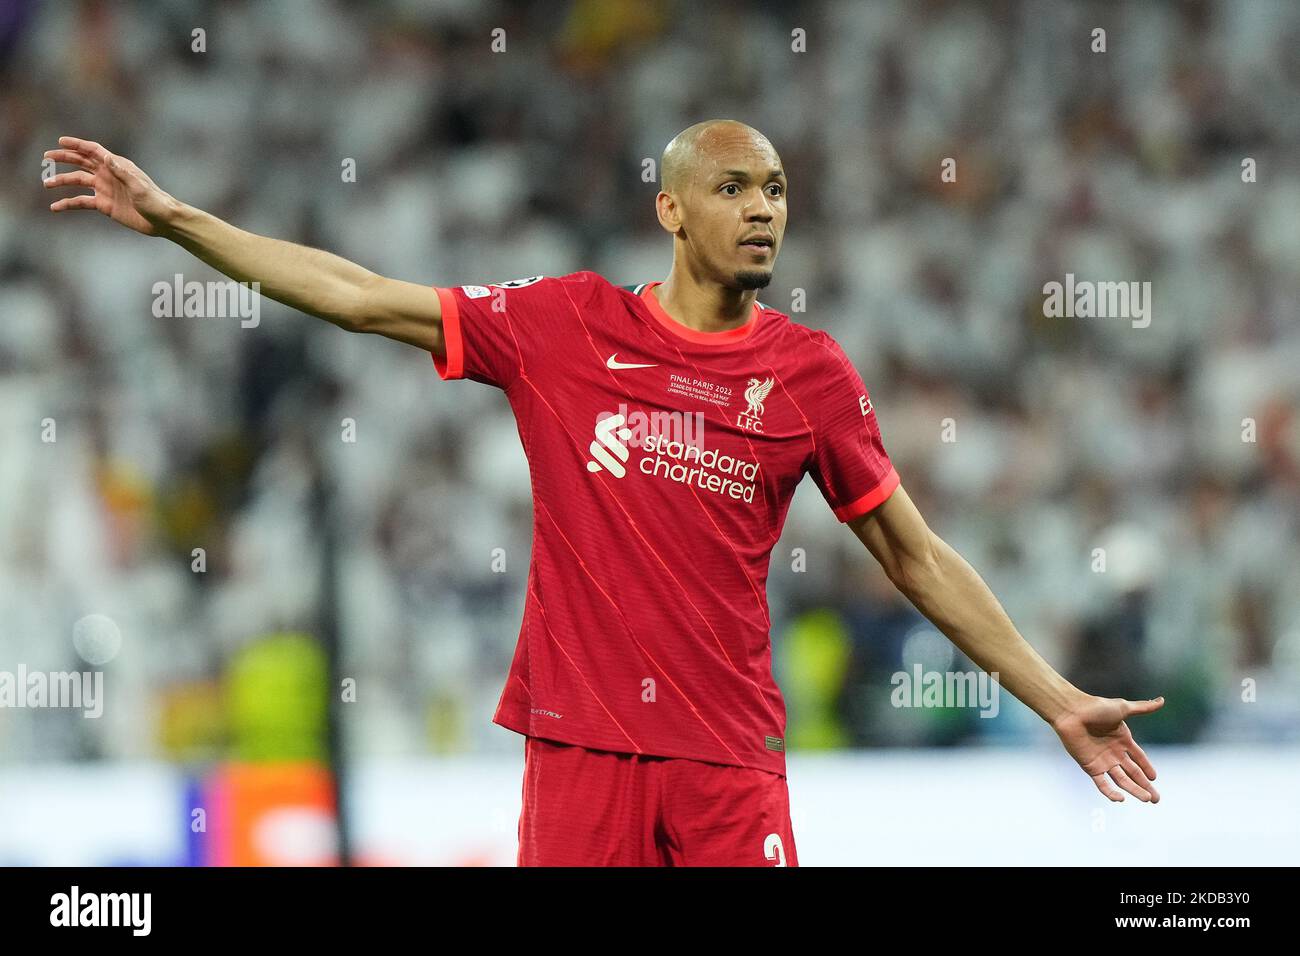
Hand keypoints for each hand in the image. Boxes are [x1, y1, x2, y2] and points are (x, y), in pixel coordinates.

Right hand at [43, 136, 177, 235]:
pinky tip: (55, 207)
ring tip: (47, 183)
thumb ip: (122, 173)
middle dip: (64, 158)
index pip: (93, 151)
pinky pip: (81, 202)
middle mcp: (108, 174)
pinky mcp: (104, 205)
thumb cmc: (155, 201)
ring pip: (78, 181)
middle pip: (81, 162)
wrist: (163, 220)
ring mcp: (104, 189)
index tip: (60, 141)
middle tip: (46, 157)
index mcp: (117, 165)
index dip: (77, 145)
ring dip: (62, 181)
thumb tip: (106, 158)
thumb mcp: (139, 187)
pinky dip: (68, 203)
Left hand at [1051, 694, 1163, 802]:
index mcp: (1122, 739)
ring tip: (1147, 799)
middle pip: (1133, 773)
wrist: (1071, 712)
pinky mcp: (1090, 766)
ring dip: (1134, 790)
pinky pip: (1102, 783)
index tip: (1154, 778)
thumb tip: (1162, 700)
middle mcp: (1114, 752)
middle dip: (1145, 785)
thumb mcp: (1123, 708)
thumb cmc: (1095, 707)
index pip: (1139, 758)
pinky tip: (1121, 799)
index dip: (1147, 768)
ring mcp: (1103, 761)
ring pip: (1122, 780)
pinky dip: (1110, 792)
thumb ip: (1143, 708)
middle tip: (1156, 800)